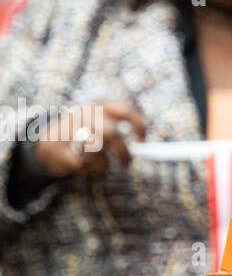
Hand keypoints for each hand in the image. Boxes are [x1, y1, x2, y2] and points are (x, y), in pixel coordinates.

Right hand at [32, 101, 146, 178]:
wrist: (43, 139)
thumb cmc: (81, 132)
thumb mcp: (99, 122)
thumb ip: (118, 130)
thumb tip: (143, 147)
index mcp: (98, 105)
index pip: (125, 110)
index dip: (137, 126)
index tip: (142, 142)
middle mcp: (83, 114)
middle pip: (111, 133)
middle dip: (123, 152)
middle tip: (127, 164)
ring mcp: (67, 129)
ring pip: (96, 151)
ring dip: (103, 164)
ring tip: (101, 167)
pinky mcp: (55, 147)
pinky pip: (79, 164)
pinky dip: (85, 170)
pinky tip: (80, 167)